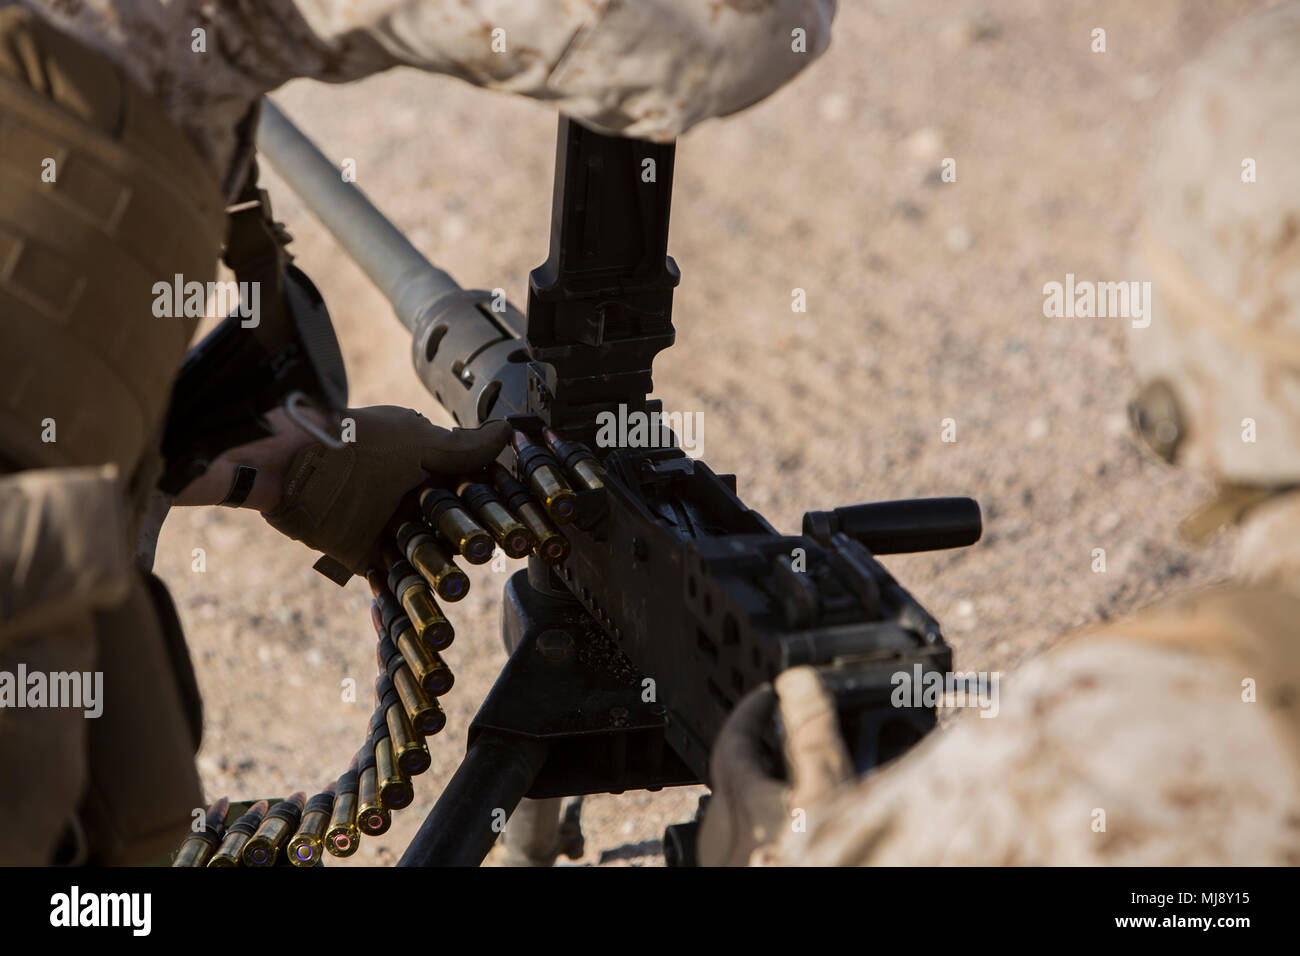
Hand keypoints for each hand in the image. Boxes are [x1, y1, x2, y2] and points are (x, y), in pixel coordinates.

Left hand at [262, 405, 511, 574]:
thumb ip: (464, 447)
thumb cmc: (360, 444)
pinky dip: (408, 590)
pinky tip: (430, 605)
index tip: (515, 521)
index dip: (490, 506)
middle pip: (450, 526)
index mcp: (425, 466)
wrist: (295, 466)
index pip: (468, 489)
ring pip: (427, 554)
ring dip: (442, 568)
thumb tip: (508, 431)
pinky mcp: (364, 555)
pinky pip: (393, 577)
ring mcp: (387, 527)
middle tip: (486, 553)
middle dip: (469, 541)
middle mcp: (409, 497)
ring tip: (457, 580)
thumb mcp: (419, 443)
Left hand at [696, 666, 853, 865]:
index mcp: (741, 800)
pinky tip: (794, 841)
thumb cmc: (809, 864)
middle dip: (755, 756)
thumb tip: (796, 683)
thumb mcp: (824, 788)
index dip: (752, 712)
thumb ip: (810, 733)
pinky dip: (766, 834)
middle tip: (784, 742)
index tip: (767, 696)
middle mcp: (724, 833)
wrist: (796, 917)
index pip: (734, 738)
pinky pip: (745, 848)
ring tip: (797, 793)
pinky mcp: (740, 874)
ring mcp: (729, 862)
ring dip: (761, 798)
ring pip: (736, 818)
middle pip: (729, 779)